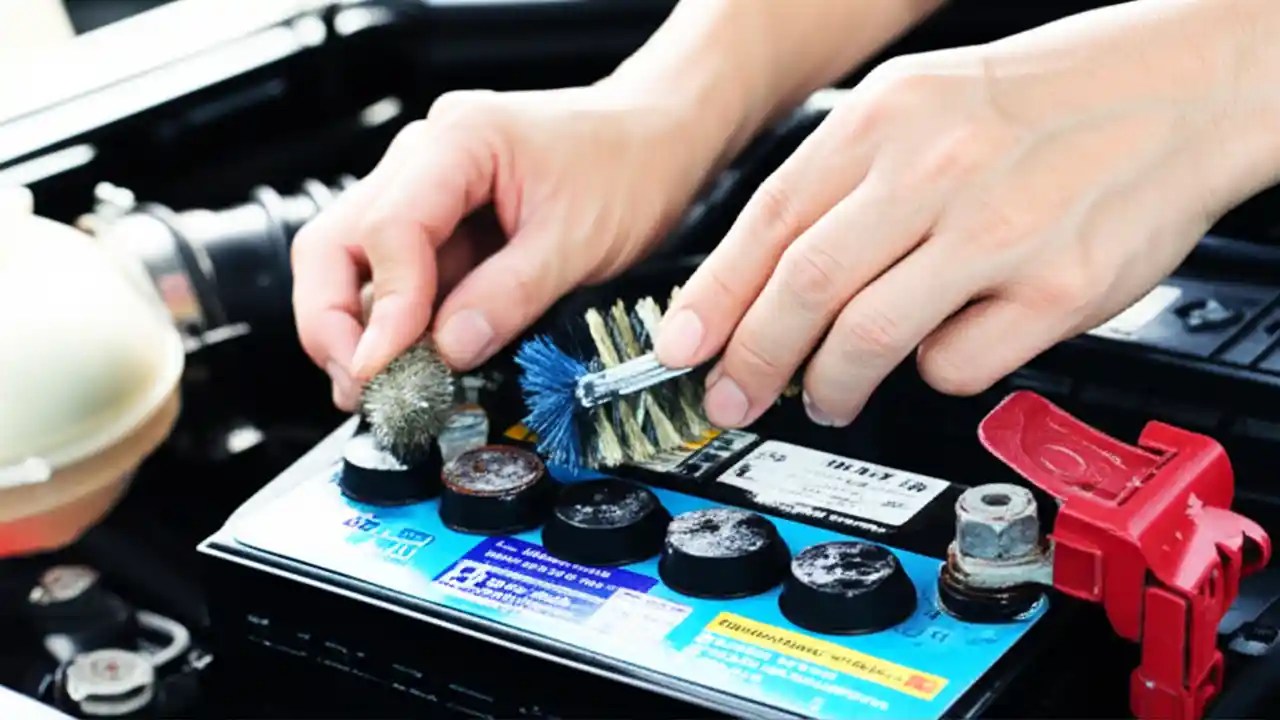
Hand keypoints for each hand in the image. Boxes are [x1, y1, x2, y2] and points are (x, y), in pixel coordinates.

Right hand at [291, 85, 727, 409]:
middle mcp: (425, 157)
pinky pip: (399, 273)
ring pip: (356, 262)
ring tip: (386, 386)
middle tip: (361, 386)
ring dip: (362, 328)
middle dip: (335, 322)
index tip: (386, 368)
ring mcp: (428, 187)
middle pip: (336, 244)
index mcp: (457, 142)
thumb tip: (448, 352)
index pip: (386, 230)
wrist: (660, 138)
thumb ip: (508, 297)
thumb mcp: (578, 242)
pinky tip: (415, 362)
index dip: (382, 310)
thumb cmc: (630, 165)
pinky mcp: (444, 219)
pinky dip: (399, 321)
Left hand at [656, 0, 1279, 428]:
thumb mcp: (924, 108)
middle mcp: (935, 169)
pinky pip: (959, 364)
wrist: (1181, 86)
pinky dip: (933, 375)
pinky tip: (940, 353)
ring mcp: (998, 231)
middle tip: (731, 398)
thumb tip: (772, 281)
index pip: (768, 220)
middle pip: (803, 288)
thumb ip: (849, 188)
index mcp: (888, 119)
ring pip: (868, 337)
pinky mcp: (1057, 289)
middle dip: (751, 360)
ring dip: (829, 386)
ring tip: (825, 398)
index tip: (681, 347)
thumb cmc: (1044, 104)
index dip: (713, 295)